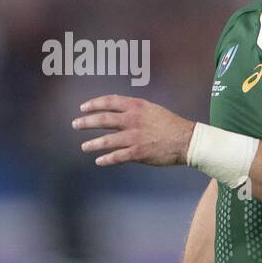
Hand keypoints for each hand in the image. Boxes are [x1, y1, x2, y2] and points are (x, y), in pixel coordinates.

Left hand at [73, 95, 194, 166]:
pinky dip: (106, 159)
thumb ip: (134, 109)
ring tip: (84, 146)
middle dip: (86, 122)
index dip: (93, 104)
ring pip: (106, 140)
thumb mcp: (151, 109)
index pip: (109, 101)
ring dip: (93, 143)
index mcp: (136, 106)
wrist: (186, 140)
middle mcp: (132, 120)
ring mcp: (134, 137)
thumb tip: (117, 110)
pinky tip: (99, 161)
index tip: (83, 108)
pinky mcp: (137, 152)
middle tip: (75, 124)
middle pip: (103, 119)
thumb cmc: (170, 124)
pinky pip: (117, 156)